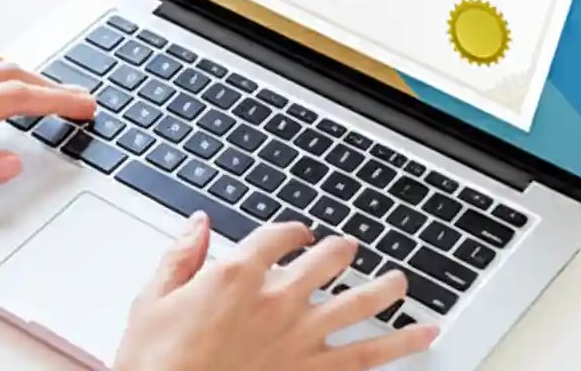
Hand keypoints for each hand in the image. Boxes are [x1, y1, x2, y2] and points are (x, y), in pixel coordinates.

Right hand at [114, 214, 438, 370]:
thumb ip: (180, 257)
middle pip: (325, 260)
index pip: (278, 235)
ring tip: (399, 281)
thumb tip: (197, 224)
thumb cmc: (155, 363)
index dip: (293, 229)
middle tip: (348, 248)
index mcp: (236, 274)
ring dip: (383, 287)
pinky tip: (427, 334)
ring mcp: (300, 337)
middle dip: (340, 250)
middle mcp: (276, 299)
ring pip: (358, 302)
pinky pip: (368, 356)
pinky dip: (403, 344)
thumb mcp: (153, 300)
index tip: (299, 232)